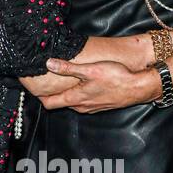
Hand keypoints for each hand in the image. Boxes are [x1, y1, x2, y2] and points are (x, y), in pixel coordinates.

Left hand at [38, 59, 160, 112]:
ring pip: (73, 103)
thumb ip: (68, 68)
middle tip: (45, 83)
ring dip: (67, 95)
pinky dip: (79, 95)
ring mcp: (92, 107)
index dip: (39, 97)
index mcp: (76, 98)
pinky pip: (84, 102)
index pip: (50, 103)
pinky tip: (83, 86)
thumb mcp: (90, 70)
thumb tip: (49, 64)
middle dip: (52, 95)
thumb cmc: (116, 78)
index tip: (33, 88)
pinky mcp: (101, 105)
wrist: (138, 88)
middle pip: (60, 103)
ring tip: (62, 83)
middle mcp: (82, 106)